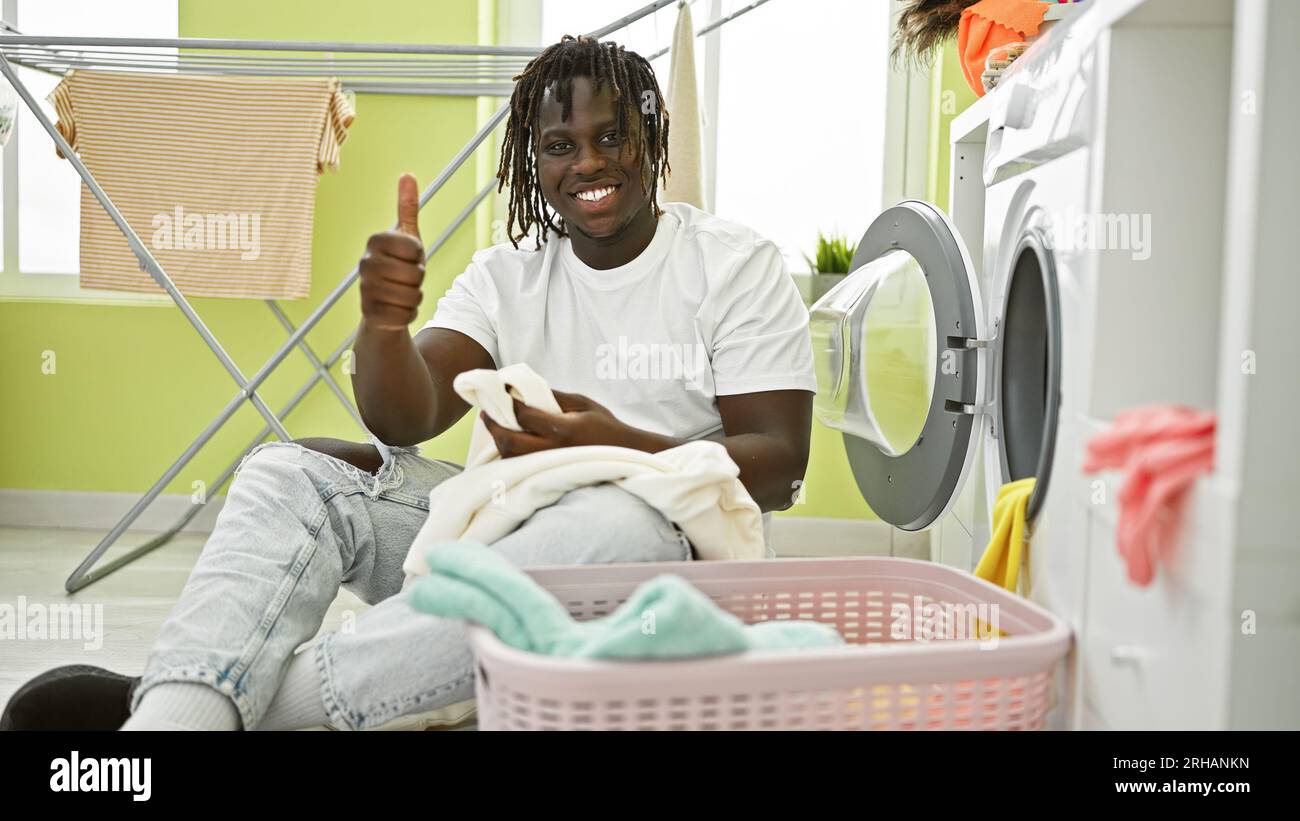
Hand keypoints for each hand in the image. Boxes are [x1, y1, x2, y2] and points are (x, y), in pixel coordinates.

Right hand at [359, 173, 424, 330]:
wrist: (383, 302)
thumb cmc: (399, 265)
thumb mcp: (407, 236)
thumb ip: (408, 207)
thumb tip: (408, 174)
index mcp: (375, 241)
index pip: (415, 248)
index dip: (419, 256)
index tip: (410, 258)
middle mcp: (365, 263)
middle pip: (415, 274)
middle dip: (419, 279)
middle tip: (407, 278)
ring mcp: (364, 289)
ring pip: (412, 296)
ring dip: (415, 297)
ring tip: (403, 292)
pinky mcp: (369, 314)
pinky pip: (405, 315)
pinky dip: (409, 314)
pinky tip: (398, 309)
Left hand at [480, 389, 641, 457]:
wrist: (624, 453)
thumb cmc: (605, 425)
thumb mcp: (582, 403)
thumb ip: (553, 396)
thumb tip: (524, 389)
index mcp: (562, 429)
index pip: (524, 415)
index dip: (508, 402)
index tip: (500, 391)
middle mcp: (553, 450)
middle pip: (510, 442)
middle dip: (493, 427)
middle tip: (486, 413)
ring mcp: (550, 465)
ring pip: (512, 457)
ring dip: (499, 441)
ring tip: (495, 425)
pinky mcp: (549, 473)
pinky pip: (521, 464)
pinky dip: (511, 452)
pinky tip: (510, 440)